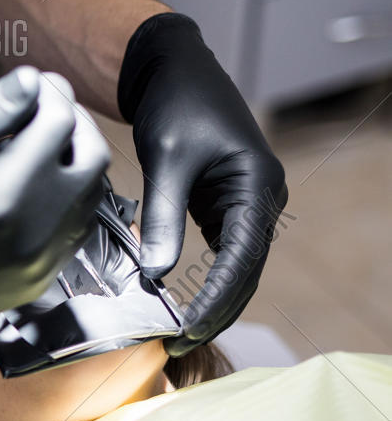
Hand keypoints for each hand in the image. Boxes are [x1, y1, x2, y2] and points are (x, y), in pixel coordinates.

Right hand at [0, 66, 108, 377]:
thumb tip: (28, 81)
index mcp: (5, 196)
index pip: (58, 123)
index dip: (48, 92)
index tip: (28, 82)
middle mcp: (36, 232)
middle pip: (91, 156)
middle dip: (72, 121)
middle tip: (40, 106)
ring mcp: (41, 262)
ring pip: (91, 195)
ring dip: (73, 160)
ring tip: (36, 145)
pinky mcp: (37, 280)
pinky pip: (75, 229)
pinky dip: (66, 199)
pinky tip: (32, 189)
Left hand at [120, 13, 287, 355]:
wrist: (175, 74)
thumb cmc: (175, 108)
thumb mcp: (165, 160)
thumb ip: (163, 216)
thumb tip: (156, 274)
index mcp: (258, 185)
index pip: (242, 256)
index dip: (217, 297)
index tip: (187, 328)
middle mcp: (263, 198)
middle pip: (246, 271)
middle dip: (216, 311)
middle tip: (178, 346)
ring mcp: (248, 205)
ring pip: (237, 268)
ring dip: (213, 303)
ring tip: (179, 337)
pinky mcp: (227, 209)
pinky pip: (224, 256)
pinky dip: (207, 283)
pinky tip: (183, 307)